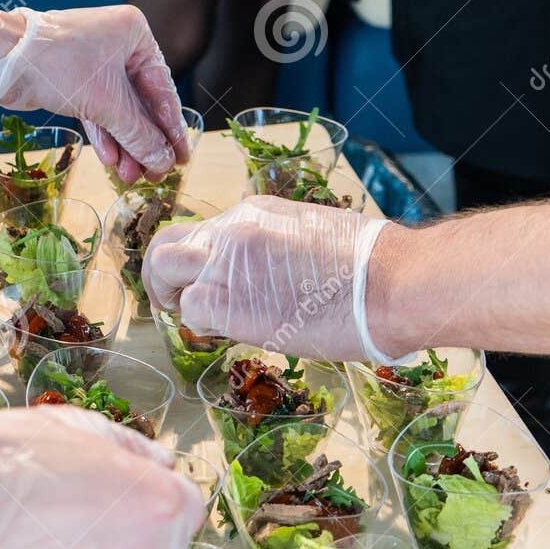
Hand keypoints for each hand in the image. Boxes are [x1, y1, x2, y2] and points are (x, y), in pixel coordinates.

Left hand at [0, 6, 189, 181]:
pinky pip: (98, 111)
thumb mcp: (107, 104)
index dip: (172, 129)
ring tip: (131, 177)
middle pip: (141, 103)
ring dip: (125, 145)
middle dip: (145, 142)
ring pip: (118, 111)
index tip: (181, 158)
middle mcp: (118, 45)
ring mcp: (95, 62)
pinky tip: (111, 160)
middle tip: (156, 175)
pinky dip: (104, 135)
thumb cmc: (59, 65)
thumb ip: (140, 136)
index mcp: (135, 35)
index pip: (163, 89)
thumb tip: (164, 162)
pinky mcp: (74, 80)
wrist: (2, 59)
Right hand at [0, 407, 206, 548]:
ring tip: (40, 548)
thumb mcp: (80, 428)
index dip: (153, 497)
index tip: (123, 494)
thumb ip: (132, 450)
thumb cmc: (7, 458)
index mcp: (160, 507)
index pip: (186, 508)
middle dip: (132, 539)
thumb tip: (158, 464)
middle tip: (77, 522)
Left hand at [143, 195, 389, 363]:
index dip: (196, 261)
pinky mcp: (228, 302)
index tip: (203, 281)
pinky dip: (199, 327)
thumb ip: (276, 248)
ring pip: (163, 274)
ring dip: (169, 299)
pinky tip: (222, 335)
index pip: (203, 233)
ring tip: (189, 320)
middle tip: (173, 302)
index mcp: (255, 213)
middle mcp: (232, 232)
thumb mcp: (313, 236)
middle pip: (166, 246)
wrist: (389, 283)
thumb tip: (268, 274)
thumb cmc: (370, 268)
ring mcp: (227, 265)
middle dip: (161, 276)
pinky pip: (191, 314)